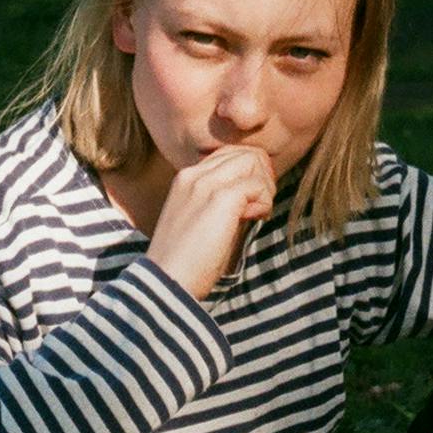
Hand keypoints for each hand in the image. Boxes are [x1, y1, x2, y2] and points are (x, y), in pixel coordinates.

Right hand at [146, 145, 276, 300]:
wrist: (167, 279)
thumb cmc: (186, 260)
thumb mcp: (200, 220)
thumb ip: (221, 202)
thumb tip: (254, 195)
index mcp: (186, 178)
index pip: (228, 154)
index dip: (249, 171)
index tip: (254, 197)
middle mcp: (194, 174)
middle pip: (245, 153)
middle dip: (263, 175)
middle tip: (262, 204)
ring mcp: (207, 184)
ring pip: (253, 163)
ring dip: (265, 187)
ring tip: (258, 213)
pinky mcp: (221, 198)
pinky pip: (258, 186)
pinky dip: (264, 202)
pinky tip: (254, 220)